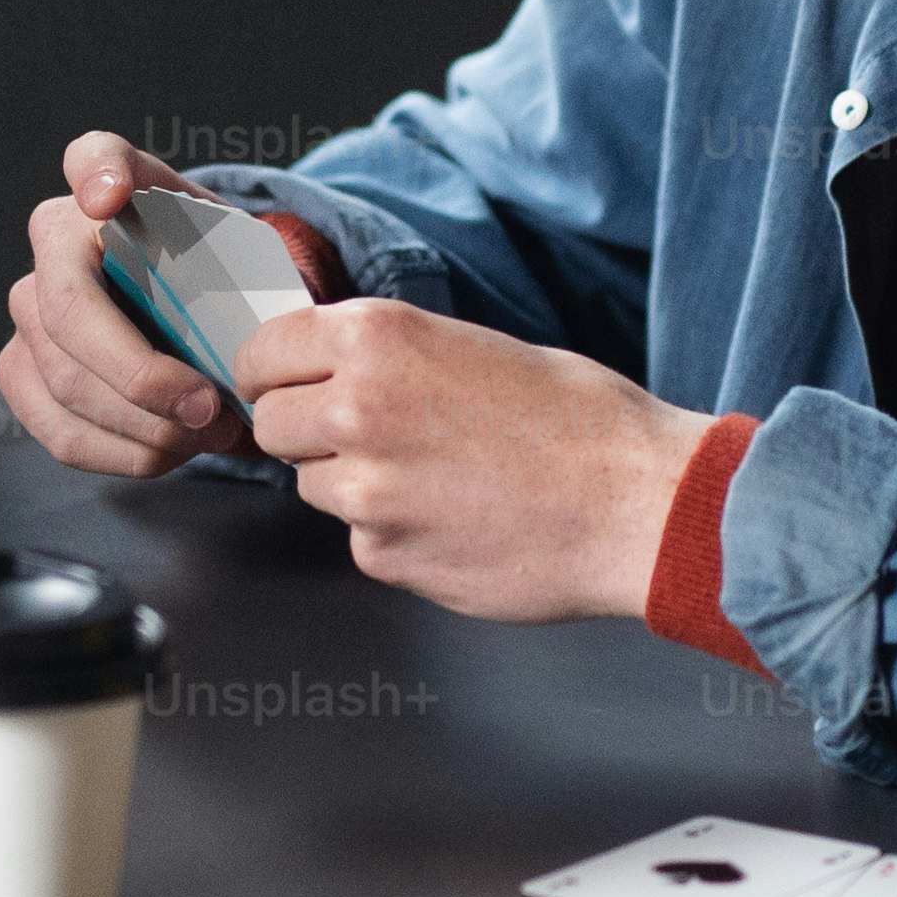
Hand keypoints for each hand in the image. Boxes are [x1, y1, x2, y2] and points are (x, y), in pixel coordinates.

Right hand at [0, 134, 329, 477]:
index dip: (95, 175)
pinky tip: (172, 448)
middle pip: (69, 313)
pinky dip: (125, 453)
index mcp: (110, 182)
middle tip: (212, 411)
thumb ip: (238, 258)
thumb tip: (238, 325)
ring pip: (64, 384)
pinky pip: (61, 431)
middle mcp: (53, 236)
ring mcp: (28, 306)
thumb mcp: (246, 249)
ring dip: (145, 428)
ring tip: (208, 435)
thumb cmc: (223, 275)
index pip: (93, 158)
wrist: (204, 309)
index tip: (111, 198)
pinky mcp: (23, 371)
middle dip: (142, 378)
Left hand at [237, 299, 710, 621]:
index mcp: (376, 339)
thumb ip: (390, 358)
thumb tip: (333, 369)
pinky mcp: (383, 557)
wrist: (636, 506)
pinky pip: (361, 540)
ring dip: (353, 484)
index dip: (272, 371)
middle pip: (271, 425)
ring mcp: (364, 492)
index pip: (260, 352)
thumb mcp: (474, 344)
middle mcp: (354, 409)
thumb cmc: (580, 421)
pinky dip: (395, 534)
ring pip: (313, 487)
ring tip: (437, 477)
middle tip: (368, 435)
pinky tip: (457, 520)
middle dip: (306, 431)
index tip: (284, 382)